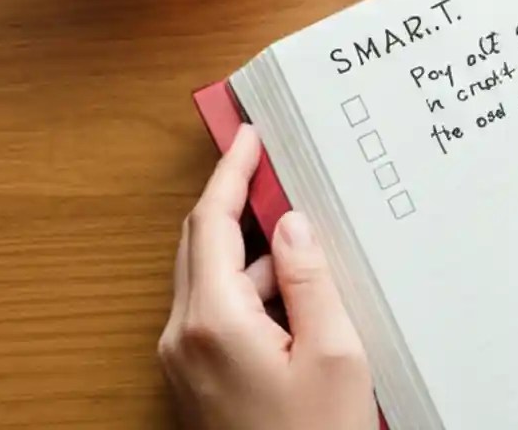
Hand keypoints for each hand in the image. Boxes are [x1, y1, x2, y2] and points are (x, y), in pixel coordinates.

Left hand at [159, 125, 375, 429]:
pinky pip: (215, 313)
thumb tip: (290, 224)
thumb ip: (310, 278)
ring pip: (211, 280)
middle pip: (199, 245)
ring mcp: (183, 361)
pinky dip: (249, 293)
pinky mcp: (194, 378)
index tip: (249, 139)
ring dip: (252, 257)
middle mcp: (184, 337)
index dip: (231, 173)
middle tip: (274, 171)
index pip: (210, 222)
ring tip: (311, 256)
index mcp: (214, 322)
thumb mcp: (334, 352)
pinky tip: (298, 304)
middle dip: (235, 204)